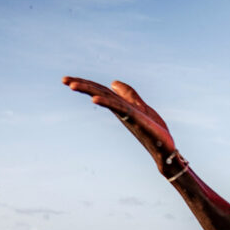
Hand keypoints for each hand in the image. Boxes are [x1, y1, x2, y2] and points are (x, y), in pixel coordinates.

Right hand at [62, 77, 179, 173]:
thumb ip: (128, 94)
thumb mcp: (141, 107)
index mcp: (120, 105)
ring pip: (106, 99)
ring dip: (89, 91)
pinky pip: (120, 109)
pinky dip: (107, 103)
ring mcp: (127, 115)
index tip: (67, 80)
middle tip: (64, 80)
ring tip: (73, 86)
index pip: (100, 91)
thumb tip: (113, 83)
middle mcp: (121, 110)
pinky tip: (95, 99)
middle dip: (82, 86)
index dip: (86, 84)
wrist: (166, 149)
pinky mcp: (136, 120)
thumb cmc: (154, 130)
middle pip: (99, 93)